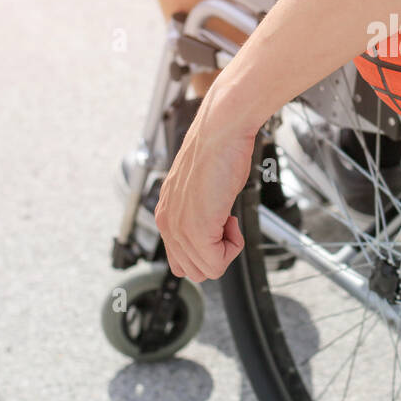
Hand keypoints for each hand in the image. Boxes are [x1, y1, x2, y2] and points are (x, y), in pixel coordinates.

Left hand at [154, 91, 255, 281]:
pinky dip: (233, 246)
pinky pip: (216, 262)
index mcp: (167, 212)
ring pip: (205, 270)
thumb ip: (201, 211)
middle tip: (226, 224)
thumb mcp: (204, 187)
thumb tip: (216, 226)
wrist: (221, 131)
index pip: (180, 258)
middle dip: (215, 254)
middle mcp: (167, 222)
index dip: (207, 248)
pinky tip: (231, 218)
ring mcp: (179, 227)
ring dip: (224, 250)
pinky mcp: (196, 229)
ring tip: (228, 219)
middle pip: (191, 270)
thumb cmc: (218, 149)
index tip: (219, 223)